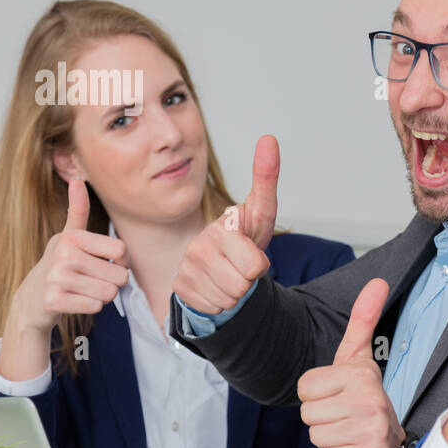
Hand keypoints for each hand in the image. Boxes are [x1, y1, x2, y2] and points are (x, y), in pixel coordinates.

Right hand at [9, 176, 129, 332]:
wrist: (30, 300)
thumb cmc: (58, 266)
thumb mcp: (67, 236)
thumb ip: (77, 210)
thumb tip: (77, 179)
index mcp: (71, 238)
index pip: (120, 250)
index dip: (120, 261)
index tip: (105, 262)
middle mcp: (63, 255)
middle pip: (119, 276)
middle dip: (111, 282)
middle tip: (90, 279)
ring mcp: (57, 279)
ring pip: (109, 293)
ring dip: (101, 295)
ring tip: (82, 289)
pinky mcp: (54, 301)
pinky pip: (96, 307)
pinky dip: (90, 306)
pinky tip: (74, 301)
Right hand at [172, 135, 277, 313]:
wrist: (222, 264)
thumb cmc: (244, 237)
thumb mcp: (261, 211)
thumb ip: (266, 177)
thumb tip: (269, 137)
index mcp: (220, 228)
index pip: (255, 266)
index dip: (260, 265)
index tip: (249, 251)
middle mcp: (197, 248)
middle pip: (243, 285)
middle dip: (248, 281)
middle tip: (240, 266)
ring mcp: (185, 269)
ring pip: (229, 300)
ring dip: (235, 293)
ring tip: (229, 275)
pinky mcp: (179, 289)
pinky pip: (213, 309)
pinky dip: (219, 303)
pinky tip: (214, 286)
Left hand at [297, 279, 404, 447]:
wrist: (390, 444)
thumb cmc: (365, 397)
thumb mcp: (358, 358)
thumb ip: (364, 319)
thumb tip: (378, 281)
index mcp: (360, 375)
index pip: (305, 386)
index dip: (316, 392)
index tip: (338, 393)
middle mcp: (368, 402)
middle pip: (307, 412)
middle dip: (321, 416)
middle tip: (344, 414)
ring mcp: (369, 432)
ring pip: (315, 435)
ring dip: (329, 435)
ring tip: (349, 429)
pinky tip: (354, 446)